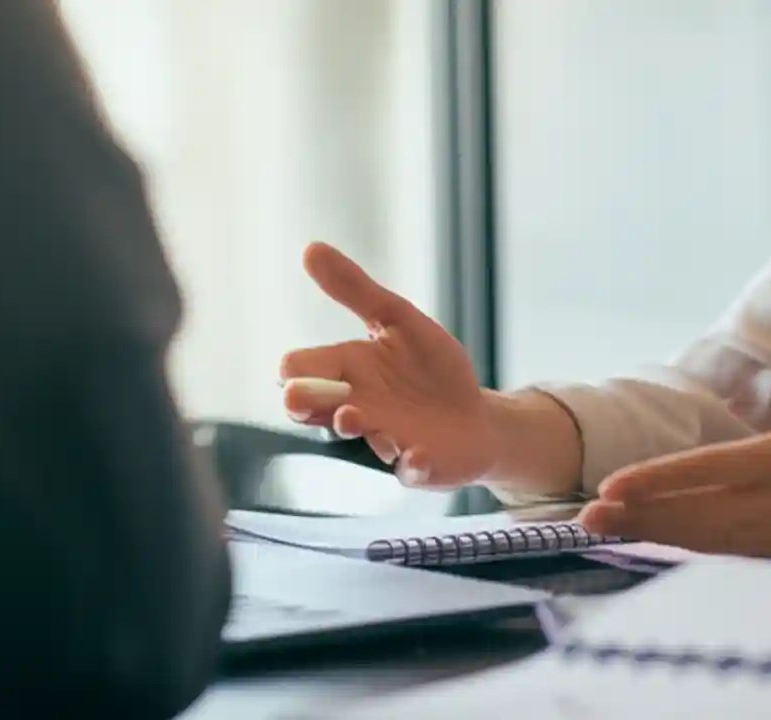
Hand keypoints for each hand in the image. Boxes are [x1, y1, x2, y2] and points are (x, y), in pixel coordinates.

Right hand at [279, 243, 496, 487]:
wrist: (477, 415)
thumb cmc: (431, 369)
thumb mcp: (398, 320)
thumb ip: (355, 289)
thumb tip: (309, 248)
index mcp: (347, 371)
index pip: (300, 370)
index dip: (293, 370)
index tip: (294, 369)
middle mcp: (356, 407)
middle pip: (311, 409)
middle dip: (305, 404)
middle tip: (302, 399)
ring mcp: (384, 439)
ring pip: (359, 438)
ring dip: (356, 427)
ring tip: (354, 416)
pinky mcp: (418, 464)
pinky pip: (409, 471)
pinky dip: (413, 464)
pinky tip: (419, 454)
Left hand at [578, 393, 770, 559]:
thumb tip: (741, 457)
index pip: (704, 471)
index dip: (654, 481)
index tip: (611, 488)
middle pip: (693, 513)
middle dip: (637, 516)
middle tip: (588, 520)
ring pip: (709, 540)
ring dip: (657, 535)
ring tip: (611, 532)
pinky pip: (736, 555)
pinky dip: (694, 552)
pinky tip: (664, 550)